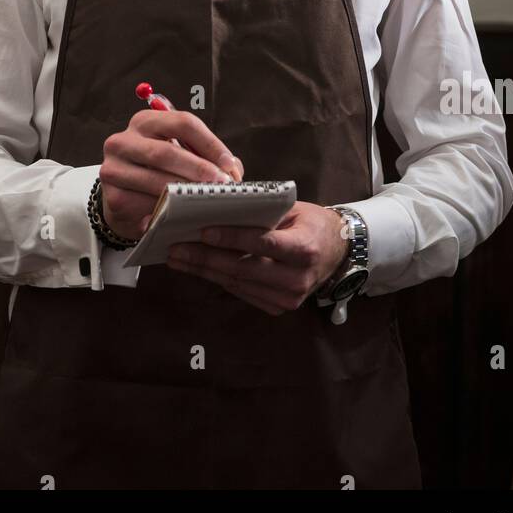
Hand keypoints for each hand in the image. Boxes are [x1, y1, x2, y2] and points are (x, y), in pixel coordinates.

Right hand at [100, 109, 243, 241]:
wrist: (124, 198)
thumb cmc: (158, 171)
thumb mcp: (180, 154)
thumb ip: (205, 155)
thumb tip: (233, 169)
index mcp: (145, 122)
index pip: (182, 123)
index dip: (209, 143)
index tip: (228, 164)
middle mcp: (124, 140)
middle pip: (166, 151)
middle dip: (199, 169)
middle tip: (222, 184)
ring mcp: (114, 168)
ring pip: (156, 180)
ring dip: (186, 191)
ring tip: (209, 199)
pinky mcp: (114, 196)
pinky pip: (147, 204)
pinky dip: (170, 209)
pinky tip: (186, 214)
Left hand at [166, 202, 349, 315]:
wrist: (337, 253)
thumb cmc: (311, 223)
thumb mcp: (293, 209)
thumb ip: (261, 210)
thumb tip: (220, 204)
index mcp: (303, 249)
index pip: (262, 244)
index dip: (231, 238)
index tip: (203, 231)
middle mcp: (296, 279)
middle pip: (243, 269)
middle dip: (205, 258)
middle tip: (176, 248)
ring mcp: (288, 298)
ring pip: (238, 284)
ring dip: (204, 271)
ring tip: (178, 258)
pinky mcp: (278, 308)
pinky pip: (242, 293)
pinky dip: (218, 279)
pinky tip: (198, 268)